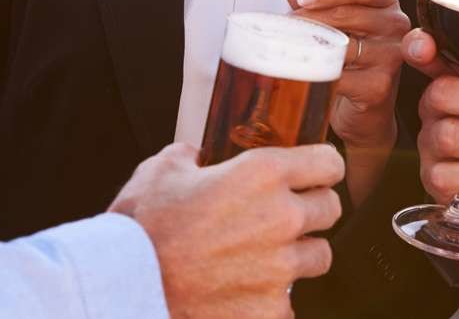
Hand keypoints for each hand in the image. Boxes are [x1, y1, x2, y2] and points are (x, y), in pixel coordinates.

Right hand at [110, 141, 344, 318]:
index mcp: (262, 174)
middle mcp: (281, 218)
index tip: (316, 172)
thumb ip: (191, 155)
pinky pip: (290, 300)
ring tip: (269, 254)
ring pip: (320, 256)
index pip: (329, 162)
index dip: (322, 166)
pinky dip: (273, 296)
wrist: (127, 284)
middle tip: (288, 213)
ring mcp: (280, 268)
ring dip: (300, 253)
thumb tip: (197, 156)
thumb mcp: (163, 169)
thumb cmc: (142, 227)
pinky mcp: (271, 309)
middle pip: (331, 208)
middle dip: (313, 209)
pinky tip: (247, 287)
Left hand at [282, 0, 407, 150]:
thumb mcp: (333, 22)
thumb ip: (312, 0)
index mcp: (386, 3)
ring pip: (343, 46)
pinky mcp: (380, 86)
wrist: (367, 107)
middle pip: (350, 14)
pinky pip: (340, 76)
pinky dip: (316, 74)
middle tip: (283, 25)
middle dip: (310, 19)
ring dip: (309, 46)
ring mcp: (391, 57)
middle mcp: (396, 26)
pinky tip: (301, 72)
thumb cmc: (352, 58)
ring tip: (287, 47)